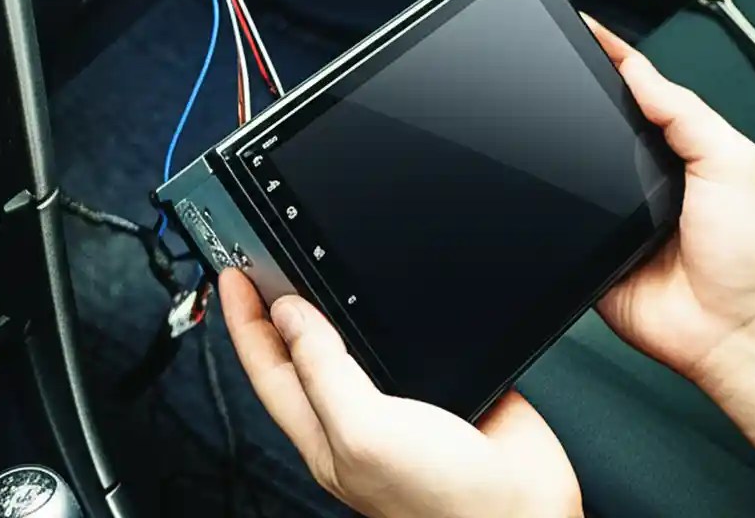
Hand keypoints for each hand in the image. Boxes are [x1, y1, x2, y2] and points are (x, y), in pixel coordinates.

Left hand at [220, 269, 582, 517]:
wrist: (523, 512)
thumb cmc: (441, 500)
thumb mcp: (363, 431)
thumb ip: (323, 371)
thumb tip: (292, 315)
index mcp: (323, 432)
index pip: (266, 367)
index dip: (244, 320)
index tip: (232, 274)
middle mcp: (355, 417)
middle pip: (302, 352)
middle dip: (277, 309)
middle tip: (261, 263)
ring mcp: (399, 402)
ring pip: (353, 344)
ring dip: (333, 307)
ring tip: (309, 269)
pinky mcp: (444, 387)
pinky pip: (409, 344)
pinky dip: (394, 316)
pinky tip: (390, 295)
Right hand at [583, 15, 754, 380]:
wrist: (733, 330)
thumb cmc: (752, 255)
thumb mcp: (731, 162)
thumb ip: (684, 114)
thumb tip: (637, 70)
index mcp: (679, 148)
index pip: (636, 90)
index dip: (608, 57)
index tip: (580, 28)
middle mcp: (643, 178)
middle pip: (596, 123)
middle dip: (574, 100)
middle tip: (552, 70)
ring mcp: (614, 214)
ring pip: (569, 170)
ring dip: (558, 157)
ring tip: (545, 130)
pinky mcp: (589, 252)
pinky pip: (558, 224)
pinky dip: (549, 212)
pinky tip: (551, 198)